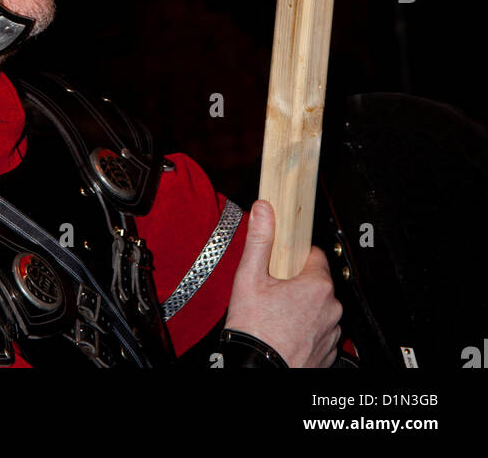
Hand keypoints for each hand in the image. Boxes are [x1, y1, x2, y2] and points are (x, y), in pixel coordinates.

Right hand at [224, 200, 342, 367]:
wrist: (258, 372)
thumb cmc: (256, 330)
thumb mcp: (249, 277)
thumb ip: (260, 239)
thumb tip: (264, 210)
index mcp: (317, 284)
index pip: (313, 254)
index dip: (293, 257)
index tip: (279, 264)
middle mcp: (332, 308)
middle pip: (316, 282)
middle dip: (297, 283)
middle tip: (273, 291)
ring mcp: (332, 333)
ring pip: (319, 308)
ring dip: (303, 308)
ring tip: (277, 315)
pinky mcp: (328, 353)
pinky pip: (320, 331)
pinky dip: (306, 330)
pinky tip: (286, 332)